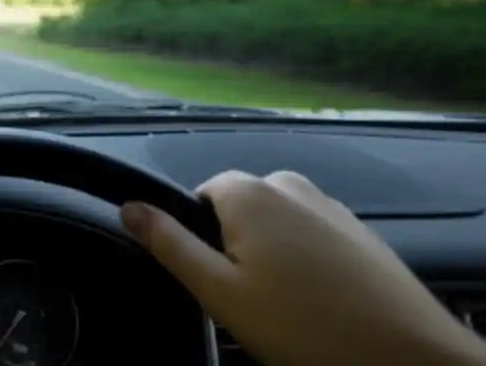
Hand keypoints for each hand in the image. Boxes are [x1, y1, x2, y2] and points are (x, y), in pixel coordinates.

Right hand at [121, 170, 485, 365]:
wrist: (405, 353)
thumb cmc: (302, 325)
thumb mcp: (220, 292)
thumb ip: (170, 245)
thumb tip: (129, 207)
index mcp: (250, 193)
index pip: (200, 195)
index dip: (196, 237)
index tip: (213, 279)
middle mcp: (290, 185)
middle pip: (239, 209)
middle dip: (235, 247)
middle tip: (248, 300)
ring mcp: (330, 206)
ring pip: (277, 225)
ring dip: (271, 257)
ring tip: (285, 307)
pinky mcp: (360, 231)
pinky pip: (312, 237)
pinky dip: (306, 264)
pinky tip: (317, 304)